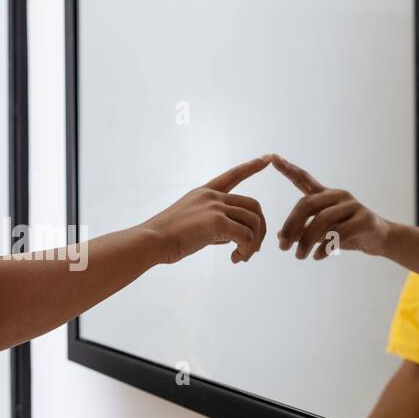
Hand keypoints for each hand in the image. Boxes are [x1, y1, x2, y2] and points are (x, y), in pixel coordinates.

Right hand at [138, 156, 270, 264]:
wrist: (151, 241)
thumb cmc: (166, 239)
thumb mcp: (191, 225)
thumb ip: (214, 226)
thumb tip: (234, 237)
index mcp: (203, 193)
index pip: (232, 175)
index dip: (251, 167)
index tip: (267, 158)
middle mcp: (212, 196)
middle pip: (253, 206)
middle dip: (260, 228)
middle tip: (251, 249)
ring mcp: (215, 207)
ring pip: (254, 222)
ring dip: (253, 243)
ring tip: (241, 257)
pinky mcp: (217, 222)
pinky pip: (246, 236)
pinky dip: (246, 250)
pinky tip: (235, 259)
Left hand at [269, 153, 390, 257]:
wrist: (380, 239)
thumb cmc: (347, 234)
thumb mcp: (321, 232)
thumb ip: (302, 231)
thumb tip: (279, 236)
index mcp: (325, 195)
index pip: (303, 179)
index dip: (288, 169)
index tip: (272, 157)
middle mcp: (337, 195)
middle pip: (307, 204)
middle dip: (291, 225)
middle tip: (282, 246)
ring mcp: (352, 205)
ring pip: (322, 219)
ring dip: (307, 240)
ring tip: (299, 256)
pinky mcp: (364, 219)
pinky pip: (339, 232)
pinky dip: (325, 246)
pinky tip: (317, 257)